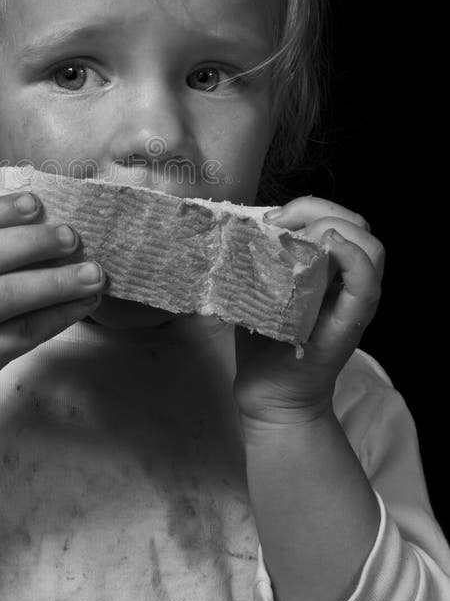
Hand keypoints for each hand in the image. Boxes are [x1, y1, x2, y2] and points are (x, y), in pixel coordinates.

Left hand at [232, 197, 384, 428]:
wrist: (268, 394)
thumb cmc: (261, 340)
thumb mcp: (256, 287)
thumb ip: (255, 257)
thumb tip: (230, 225)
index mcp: (326, 267)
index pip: (335, 217)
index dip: (306, 206)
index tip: (269, 218)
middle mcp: (345, 280)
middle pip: (355, 223)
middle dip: (316, 208)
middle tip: (277, 223)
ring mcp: (352, 301)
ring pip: (370, 247)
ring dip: (334, 227)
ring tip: (297, 236)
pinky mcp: (350, 324)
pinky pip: (366, 285)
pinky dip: (354, 258)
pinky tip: (330, 246)